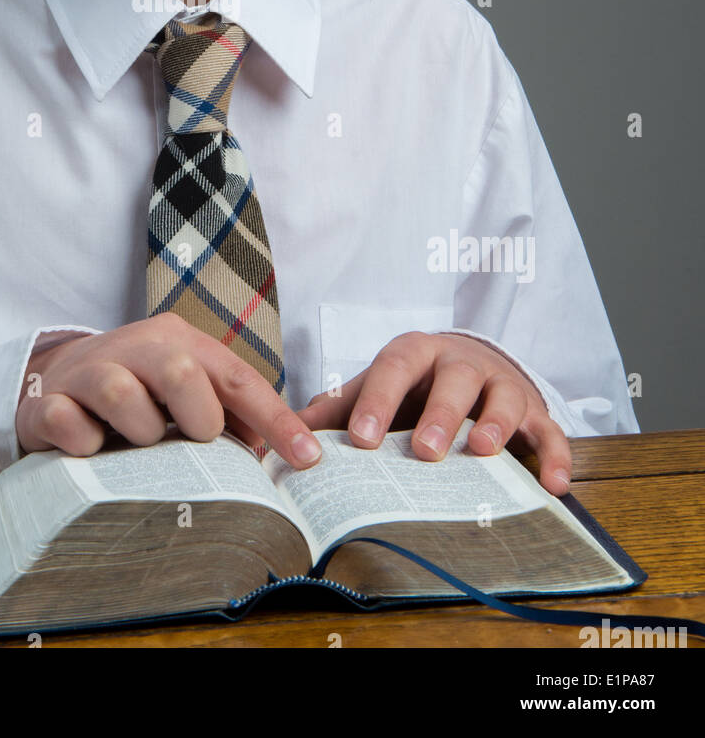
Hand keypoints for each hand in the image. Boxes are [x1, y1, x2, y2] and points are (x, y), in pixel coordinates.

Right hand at [15, 312, 323, 469]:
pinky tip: (89, 449)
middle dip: (198, 419)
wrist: (55, 379)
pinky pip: (63, 418)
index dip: (276, 419)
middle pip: (181, 371)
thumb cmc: (138, 394)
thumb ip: (230, 416)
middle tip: (194, 443)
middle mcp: (135, 347)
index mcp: (179, 342)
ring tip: (137, 447)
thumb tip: (286, 454)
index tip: (307, 458)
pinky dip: (81, 440)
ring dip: (138, 432)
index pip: (236, 378)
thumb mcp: (186, 395)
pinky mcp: (45, 401)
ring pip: (120, 392)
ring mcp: (87, 371)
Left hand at [297, 331, 571, 495]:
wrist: (472, 365)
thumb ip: (337, 410)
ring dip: (495, 425)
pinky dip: (555, 457)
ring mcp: (503, 385)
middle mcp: (462, 362)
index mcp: (416, 352)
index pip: (394, 366)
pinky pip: (551, 433)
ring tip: (482, 453)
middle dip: (439, 414)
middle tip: (424, 450)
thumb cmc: (414, 385)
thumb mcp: (376, 387)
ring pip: (504, 399)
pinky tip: (550, 485)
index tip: (360, 440)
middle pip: (454, 379)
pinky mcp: (538, 412)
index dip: (377, 401)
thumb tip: (284, 439)